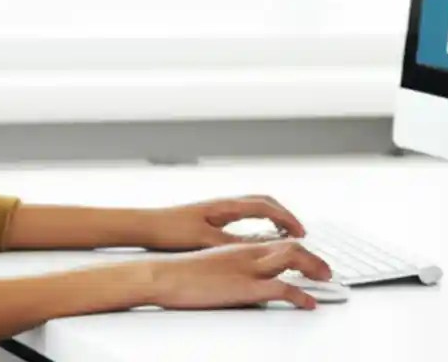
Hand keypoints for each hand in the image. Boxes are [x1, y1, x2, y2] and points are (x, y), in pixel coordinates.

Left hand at [143, 195, 307, 250]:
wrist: (146, 224)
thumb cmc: (171, 230)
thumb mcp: (206, 240)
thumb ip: (234, 243)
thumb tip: (261, 246)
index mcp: (226, 206)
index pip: (266, 206)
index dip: (287, 218)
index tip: (301, 232)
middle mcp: (224, 203)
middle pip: (264, 202)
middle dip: (285, 216)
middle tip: (300, 232)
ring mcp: (218, 209)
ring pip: (254, 208)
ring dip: (273, 219)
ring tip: (285, 235)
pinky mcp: (211, 217)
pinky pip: (243, 216)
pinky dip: (258, 223)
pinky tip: (257, 238)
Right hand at [146, 239, 331, 309]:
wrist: (163, 276)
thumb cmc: (180, 273)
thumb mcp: (209, 262)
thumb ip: (228, 264)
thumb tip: (238, 273)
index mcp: (237, 246)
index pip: (276, 240)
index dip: (296, 246)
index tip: (307, 256)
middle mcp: (247, 252)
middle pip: (290, 246)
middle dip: (312, 257)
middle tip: (324, 269)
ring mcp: (248, 268)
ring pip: (293, 259)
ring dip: (313, 268)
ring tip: (325, 279)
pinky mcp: (245, 287)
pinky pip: (282, 289)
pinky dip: (301, 295)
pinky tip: (309, 302)